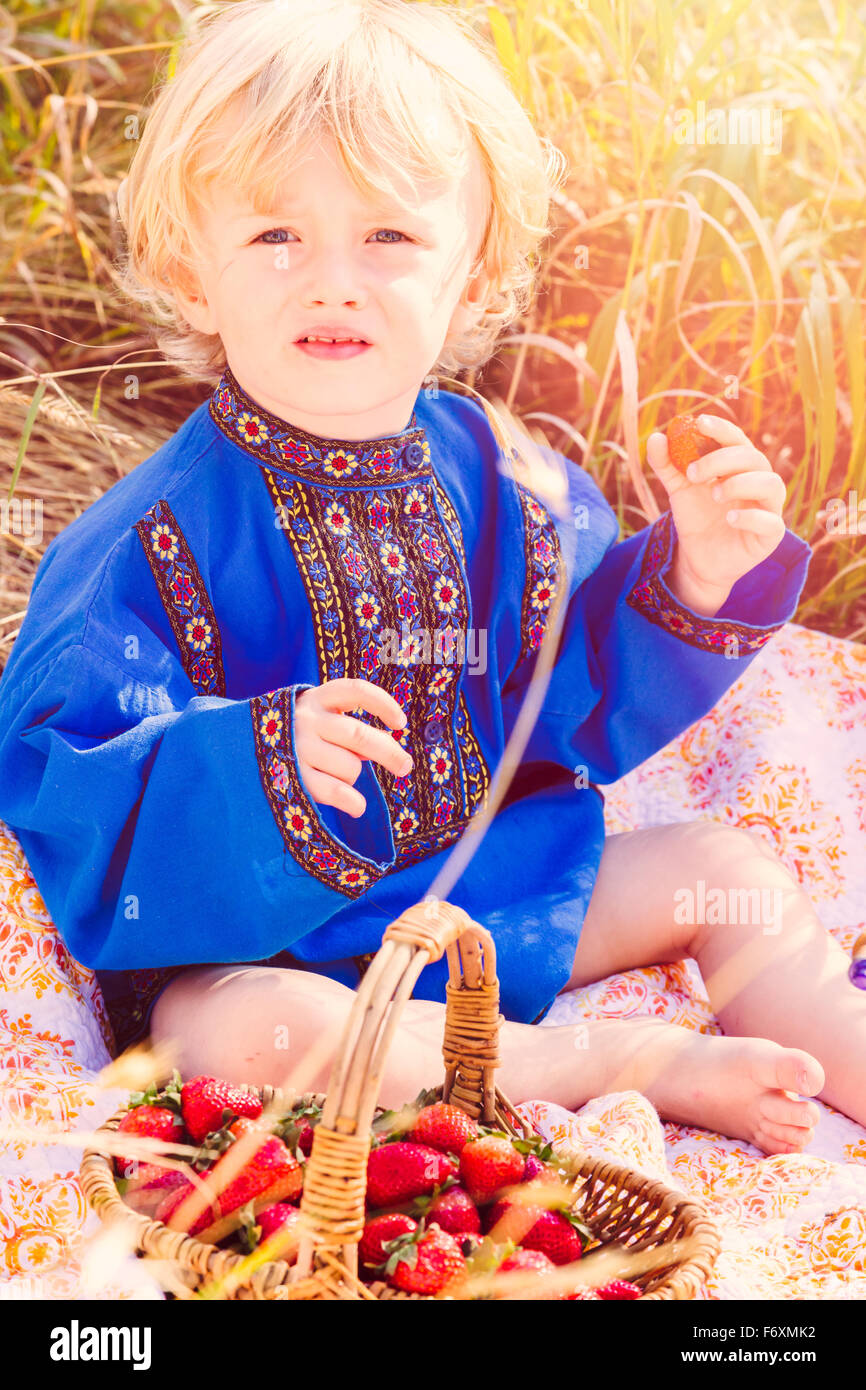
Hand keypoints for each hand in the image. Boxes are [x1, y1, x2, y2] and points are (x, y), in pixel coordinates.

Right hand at [294, 678, 412, 817]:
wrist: (247, 747)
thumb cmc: (303, 734)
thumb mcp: (323, 719)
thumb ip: (351, 729)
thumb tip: (384, 749)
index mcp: (318, 699)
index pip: (356, 691)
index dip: (383, 704)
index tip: (401, 723)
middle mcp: (306, 720)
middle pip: (358, 736)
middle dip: (390, 753)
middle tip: (405, 766)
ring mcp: (298, 748)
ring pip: (350, 767)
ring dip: (356, 776)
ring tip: (341, 776)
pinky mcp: (293, 777)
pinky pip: (335, 792)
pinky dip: (353, 802)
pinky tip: (358, 806)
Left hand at [646, 414, 786, 614]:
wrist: (697, 558)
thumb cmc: (695, 517)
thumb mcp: (678, 489)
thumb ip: (667, 464)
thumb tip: (656, 436)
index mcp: (739, 466)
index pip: (737, 439)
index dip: (721, 429)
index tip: (699, 423)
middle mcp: (758, 482)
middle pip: (753, 458)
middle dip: (721, 460)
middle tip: (692, 473)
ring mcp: (768, 508)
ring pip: (771, 484)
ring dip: (741, 483)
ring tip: (714, 494)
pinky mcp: (770, 535)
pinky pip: (771, 521)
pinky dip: (751, 516)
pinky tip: (730, 518)